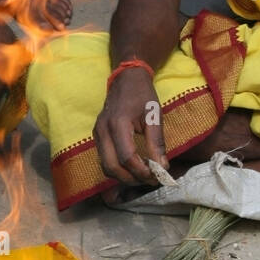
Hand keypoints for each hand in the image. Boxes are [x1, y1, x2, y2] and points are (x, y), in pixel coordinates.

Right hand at [93, 67, 166, 185]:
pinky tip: (133, 167)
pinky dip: (118, 169)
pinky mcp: (97, 137)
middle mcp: (103, 130)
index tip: (157, 176)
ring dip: (123, 176)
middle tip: (150, 180)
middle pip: (111, 167)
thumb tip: (162, 167)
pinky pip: (104, 160)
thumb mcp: (154, 116)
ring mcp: (97, 134)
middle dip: (131, 179)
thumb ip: (157, 142)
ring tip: (142, 175)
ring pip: (105, 166)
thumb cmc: (142, 95)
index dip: (141, 171)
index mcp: (118, 123)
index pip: (126, 157)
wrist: (126, 79)